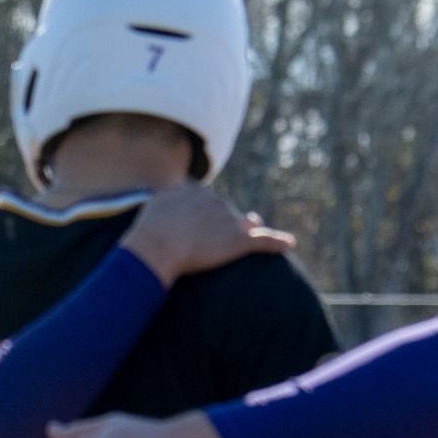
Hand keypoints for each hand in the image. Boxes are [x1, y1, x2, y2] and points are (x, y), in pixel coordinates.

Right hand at [119, 184, 295, 286]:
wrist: (156, 245)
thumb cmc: (147, 231)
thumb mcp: (151, 206)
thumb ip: (161, 199)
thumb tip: (156, 196)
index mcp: (195, 192)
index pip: (208, 200)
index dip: (209, 213)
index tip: (207, 221)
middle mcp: (215, 201)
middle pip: (229, 211)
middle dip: (230, 222)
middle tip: (225, 238)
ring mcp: (228, 220)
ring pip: (247, 225)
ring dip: (251, 231)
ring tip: (260, 237)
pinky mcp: (238, 241)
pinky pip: (264, 241)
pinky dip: (278, 243)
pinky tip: (290, 245)